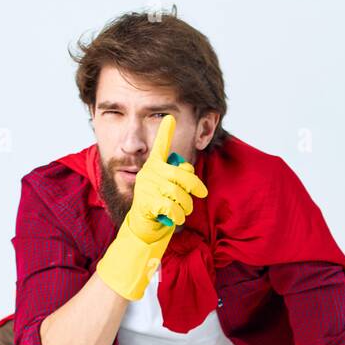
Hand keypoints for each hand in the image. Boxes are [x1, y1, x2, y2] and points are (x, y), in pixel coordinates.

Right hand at [95, 114, 208, 300]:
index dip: (164, 132)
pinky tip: (175, 218)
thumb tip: (187, 168)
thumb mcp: (168, 187)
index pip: (160, 146)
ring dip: (187, 206)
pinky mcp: (147, 203)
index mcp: (154, 166)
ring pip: (180, 193)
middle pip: (182, 174)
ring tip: (183, 210)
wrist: (143, 227)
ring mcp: (146, 188)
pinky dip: (178, 216)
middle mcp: (149, 173)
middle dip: (195, 186)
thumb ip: (178, 176)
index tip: (170, 117)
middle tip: (200, 194)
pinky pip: (173, 208)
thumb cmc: (159, 205)